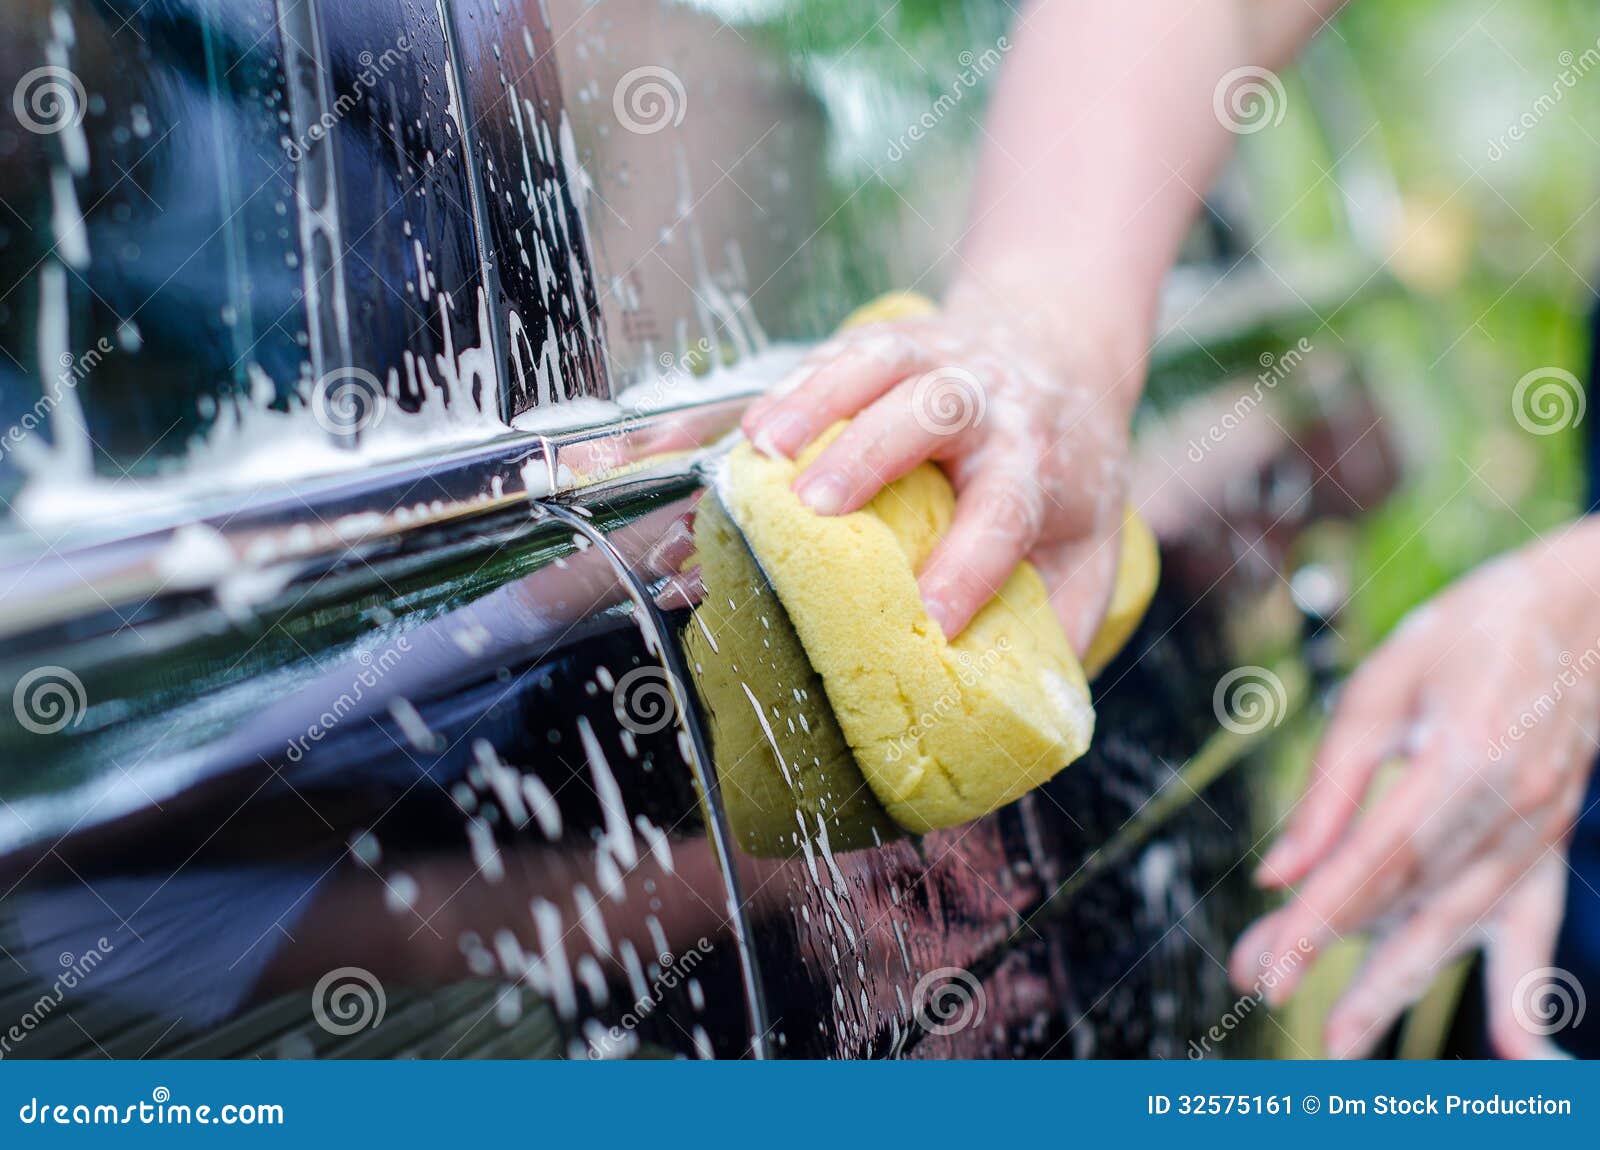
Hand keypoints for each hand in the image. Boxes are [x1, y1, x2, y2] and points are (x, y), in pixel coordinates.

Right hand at [739, 283, 1144, 645]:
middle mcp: (993, 402)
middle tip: (813, 506)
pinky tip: (752, 425)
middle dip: (871, 454)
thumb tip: (1022, 711)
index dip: (970, 566)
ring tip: (761, 448)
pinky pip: (839, 352)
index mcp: (1040, 462)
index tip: (930, 620)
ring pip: (881, 363)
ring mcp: (940, 359)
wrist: (1063, 345)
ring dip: (816, 401)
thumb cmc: (1066, 464)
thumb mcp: (1093, 544)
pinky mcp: (893, 341)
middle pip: (936, 411)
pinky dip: (792, 386)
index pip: (1007, 513)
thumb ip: (1063, 621)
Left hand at [1230, 529, 1599, 1057]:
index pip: (1373, 863)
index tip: (1269, 967)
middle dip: (1337, 963)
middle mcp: (1508, 809)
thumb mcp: (1382, 685)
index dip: (1317, 923)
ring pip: (1461, 926)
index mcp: (1461, 760)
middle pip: (1410, 905)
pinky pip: (1534, 926)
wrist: (1582, 612)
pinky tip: (1520, 1055)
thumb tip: (1280, 872)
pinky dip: (1522, 990)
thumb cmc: (1468, 634)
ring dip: (1398, 985)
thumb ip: (1332, 784)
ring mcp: (1538, 832)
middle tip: (1269, 998)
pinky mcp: (1549, 841)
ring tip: (1341, 1041)